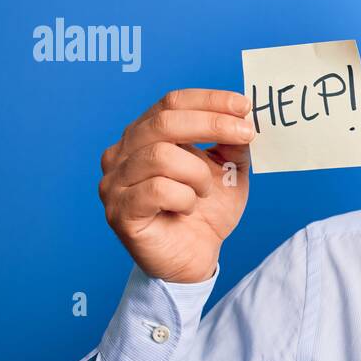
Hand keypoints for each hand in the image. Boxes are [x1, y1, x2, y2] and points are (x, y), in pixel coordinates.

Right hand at [98, 89, 254, 282]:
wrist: (196, 260)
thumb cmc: (206, 212)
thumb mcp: (227, 170)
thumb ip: (231, 142)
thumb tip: (241, 114)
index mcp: (144, 136)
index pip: (171, 102)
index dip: (209, 100)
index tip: (244, 105)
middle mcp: (121, 153)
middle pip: (163, 122)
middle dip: (211, 124)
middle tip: (246, 134)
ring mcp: (114, 182)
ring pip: (160, 156)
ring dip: (197, 173)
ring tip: (204, 191)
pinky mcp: (119, 211)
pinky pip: (157, 190)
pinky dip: (185, 197)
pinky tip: (188, 209)